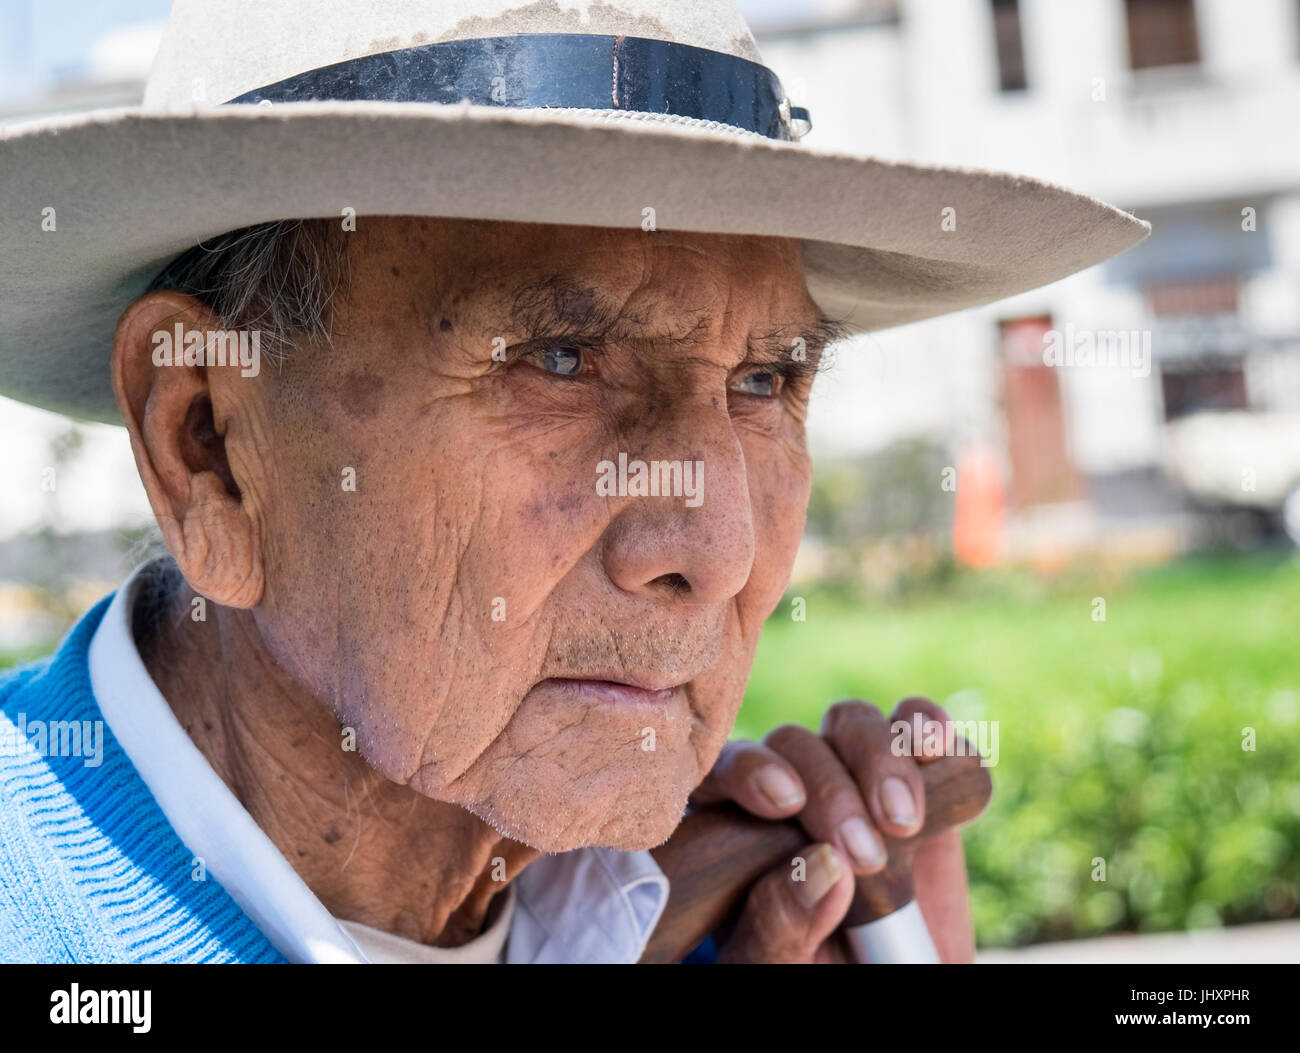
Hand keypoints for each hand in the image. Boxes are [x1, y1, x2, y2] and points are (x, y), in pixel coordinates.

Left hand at [689, 696, 974, 962]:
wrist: (875, 974)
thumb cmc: (806, 967)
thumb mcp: (775, 963)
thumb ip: (779, 924)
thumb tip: (820, 867)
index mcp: (735, 825)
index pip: (722, 769)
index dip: (749, 769)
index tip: (784, 803)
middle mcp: (788, 785)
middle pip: (794, 743)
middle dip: (831, 791)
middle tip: (864, 855)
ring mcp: (850, 773)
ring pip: (850, 722)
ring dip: (879, 758)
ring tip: (902, 822)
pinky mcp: (911, 776)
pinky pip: (914, 724)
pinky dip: (925, 725)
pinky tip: (937, 750)